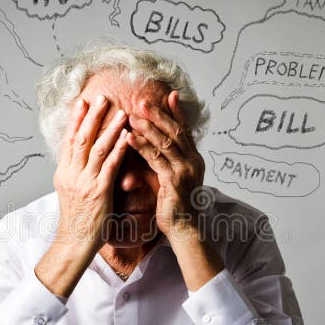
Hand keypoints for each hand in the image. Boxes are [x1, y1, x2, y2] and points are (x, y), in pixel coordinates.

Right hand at [53, 94, 128, 255]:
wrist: (74, 242)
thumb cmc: (76, 219)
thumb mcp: (70, 191)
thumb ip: (75, 172)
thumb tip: (79, 157)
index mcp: (63, 173)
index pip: (68, 140)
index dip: (76, 119)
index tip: (82, 102)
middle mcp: (71, 174)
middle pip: (81, 138)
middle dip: (91, 116)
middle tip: (101, 97)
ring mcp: (84, 182)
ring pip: (96, 148)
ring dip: (109, 128)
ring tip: (121, 112)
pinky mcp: (99, 192)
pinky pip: (110, 166)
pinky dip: (118, 149)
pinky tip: (126, 137)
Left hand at [126, 90, 205, 240]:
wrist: (184, 229)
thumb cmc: (175, 206)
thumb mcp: (172, 178)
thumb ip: (166, 162)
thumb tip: (155, 147)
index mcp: (194, 159)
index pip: (185, 130)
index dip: (177, 113)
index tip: (170, 95)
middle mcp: (193, 161)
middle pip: (176, 131)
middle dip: (159, 114)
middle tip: (143, 101)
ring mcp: (185, 171)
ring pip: (166, 142)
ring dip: (148, 127)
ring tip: (132, 115)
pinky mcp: (174, 181)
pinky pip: (156, 159)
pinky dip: (142, 146)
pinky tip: (129, 137)